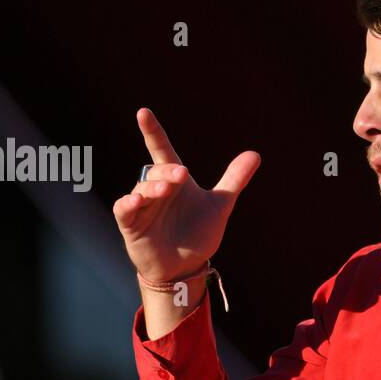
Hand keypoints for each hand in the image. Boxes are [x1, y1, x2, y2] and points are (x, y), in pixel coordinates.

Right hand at [113, 108, 259, 283]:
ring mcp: (142, 206)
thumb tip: (255, 154)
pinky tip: (135, 201)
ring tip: (166, 189)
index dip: (153, 132)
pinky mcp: (131, 225)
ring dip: (152, 187)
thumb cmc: (197, 233)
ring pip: (141, 189)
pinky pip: (125, 210)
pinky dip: (129, 204)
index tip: (143, 112)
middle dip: (167, 171)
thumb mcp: (219, 205)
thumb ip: (234, 180)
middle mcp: (156, 189)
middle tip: (182, 174)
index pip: (162, 150)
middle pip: (157, 170)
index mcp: (174, 180)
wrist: (185, 266)